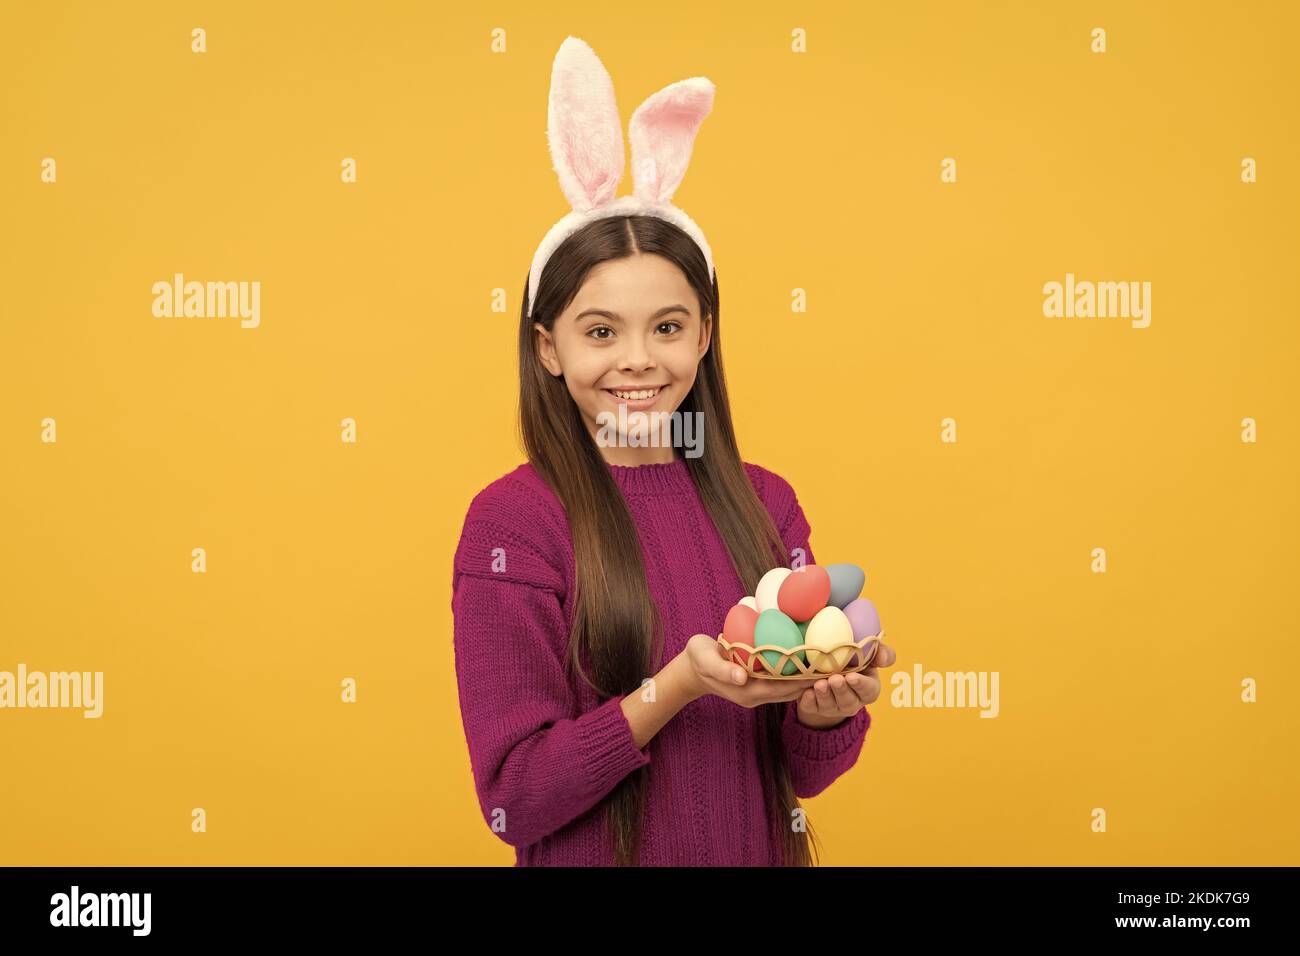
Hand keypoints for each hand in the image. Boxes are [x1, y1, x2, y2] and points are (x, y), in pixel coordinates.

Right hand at [680, 634, 819, 708]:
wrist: (689, 670)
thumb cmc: (697, 660)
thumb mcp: (706, 660)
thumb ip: (723, 669)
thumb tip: (742, 677)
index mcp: (747, 692)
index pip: (784, 688)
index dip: (805, 680)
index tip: (827, 671)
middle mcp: (756, 696)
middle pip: (791, 691)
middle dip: (814, 681)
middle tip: (839, 667)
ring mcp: (757, 692)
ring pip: (789, 689)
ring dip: (808, 679)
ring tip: (831, 666)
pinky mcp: (756, 686)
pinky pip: (781, 683)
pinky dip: (796, 675)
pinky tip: (809, 662)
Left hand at [794, 641, 895, 728]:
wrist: (823, 666)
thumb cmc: (851, 656)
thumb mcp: (867, 652)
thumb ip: (880, 652)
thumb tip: (882, 656)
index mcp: (868, 688)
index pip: (869, 690)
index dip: (861, 685)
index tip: (852, 676)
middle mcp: (852, 701)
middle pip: (849, 702)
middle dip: (841, 691)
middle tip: (835, 679)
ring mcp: (833, 707)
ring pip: (830, 707)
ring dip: (825, 695)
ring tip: (819, 684)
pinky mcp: (814, 708)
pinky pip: (811, 708)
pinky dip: (809, 701)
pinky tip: (807, 692)